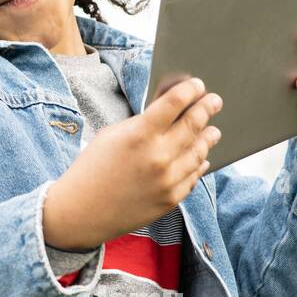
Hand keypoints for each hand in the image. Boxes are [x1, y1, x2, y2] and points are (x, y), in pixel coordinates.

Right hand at [42, 76, 221, 249]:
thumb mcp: (112, 135)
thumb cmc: (92, 168)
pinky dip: (199, 164)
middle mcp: (158, 156)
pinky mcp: (171, 199)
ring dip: (208, 137)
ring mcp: (167, 180)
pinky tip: (202, 157)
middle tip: (215, 101)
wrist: (81, 212)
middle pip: (194, 124)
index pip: (175, 102)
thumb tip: (169, 105)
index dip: (191, 89)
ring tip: (213, 130)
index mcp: (139, 134)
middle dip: (207, 108)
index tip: (198, 84)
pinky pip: (193, 177)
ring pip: (199, 152)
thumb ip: (143, 121)